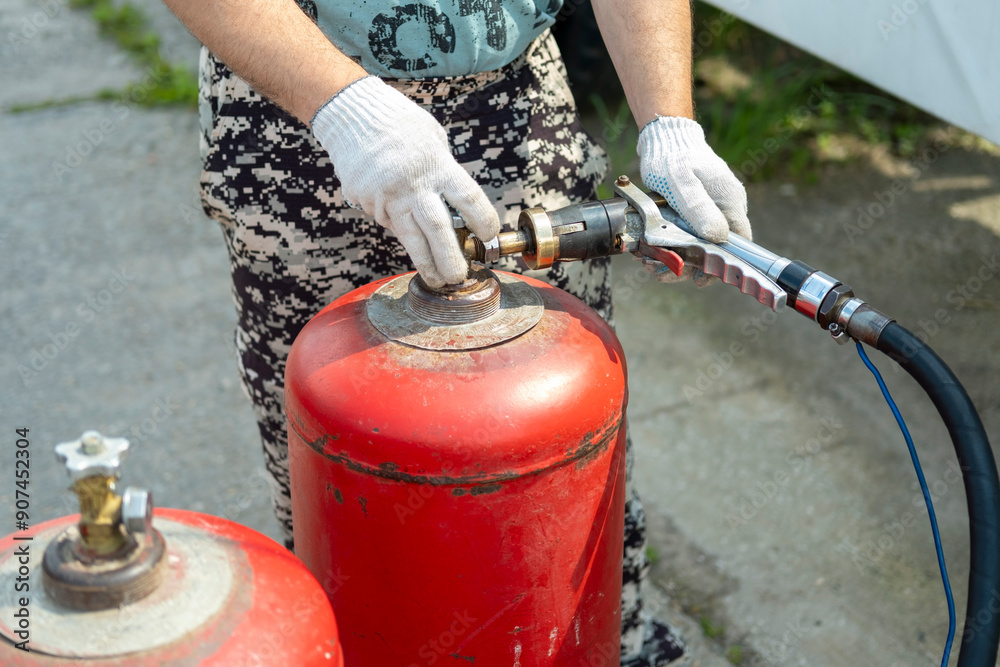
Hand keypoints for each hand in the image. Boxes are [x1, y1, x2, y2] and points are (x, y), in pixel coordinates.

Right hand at [311, 76, 499, 287]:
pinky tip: (394, 208)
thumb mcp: (434, 140)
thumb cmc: (400, 124)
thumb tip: (457, 208)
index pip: (468, 198)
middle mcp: (412, 183)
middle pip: (438, 230)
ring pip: (409, 237)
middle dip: (450, 259)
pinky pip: (385, 219)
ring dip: (424, 262)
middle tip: (459, 278)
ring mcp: (385, 194)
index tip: (488, 236)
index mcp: (437, 164)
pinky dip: (395, 222)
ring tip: (436, 279)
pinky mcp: (364, 199)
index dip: (483, 220)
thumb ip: (445, 172)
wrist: (352, 112)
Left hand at [636, 115, 751, 283]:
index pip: (740, 243)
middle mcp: (724, 208)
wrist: (663, 138)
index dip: (723, 263)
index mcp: (730, 202)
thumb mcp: (682, 183)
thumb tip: (717, 237)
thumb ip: (699, 209)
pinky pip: (687, 236)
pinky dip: (670, 247)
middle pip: (716, 249)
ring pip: (699, 246)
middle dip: (691, 265)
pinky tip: (652, 252)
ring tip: (652, 263)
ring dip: (676, 258)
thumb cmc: (673, 157)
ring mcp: (711, 210)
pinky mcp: (695, 212)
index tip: (700, 276)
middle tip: (664, 269)